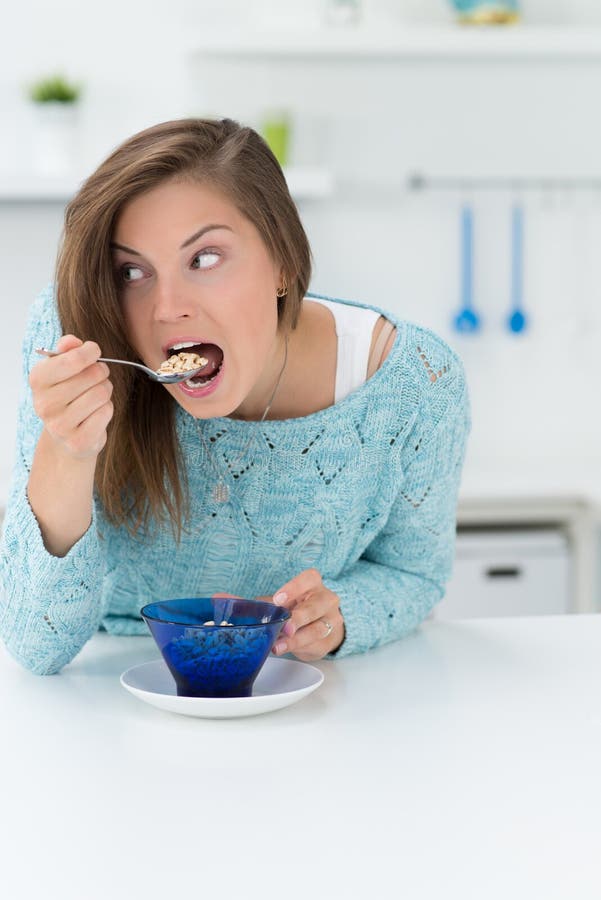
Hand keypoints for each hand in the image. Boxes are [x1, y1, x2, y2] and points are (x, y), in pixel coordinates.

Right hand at [30, 334, 113, 459]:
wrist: (65, 437)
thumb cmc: (66, 396)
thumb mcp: (61, 369)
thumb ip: (67, 350)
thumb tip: (73, 342)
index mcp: (38, 379)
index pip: (74, 359)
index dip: (91, 352)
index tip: (94, 353)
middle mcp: (45, 403)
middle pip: (93, 375)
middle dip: (101, 372)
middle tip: (98, 377)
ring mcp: (60, 425)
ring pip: (101, 393)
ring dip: (106, 391)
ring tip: (97, 395)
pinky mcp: (78, 440)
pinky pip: (106, 412)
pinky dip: (107, 409)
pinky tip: (96, 413)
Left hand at [270, 568, 344, 660]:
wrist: (320, 624)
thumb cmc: (298, 607)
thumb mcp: (284, 601)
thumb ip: (264, 602)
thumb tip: (238, 602)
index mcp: (313, 584)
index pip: (309, 579)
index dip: (294, 588)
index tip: (278, 600)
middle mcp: (326, 600)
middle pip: (314, 607)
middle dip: (298, 618)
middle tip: (284, 628)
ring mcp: (331, 621)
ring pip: (316, 630)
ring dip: (295, 640)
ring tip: (278, 646)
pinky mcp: (328, 641)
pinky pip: (314, 645)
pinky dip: (298, 648)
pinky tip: (285, 649)